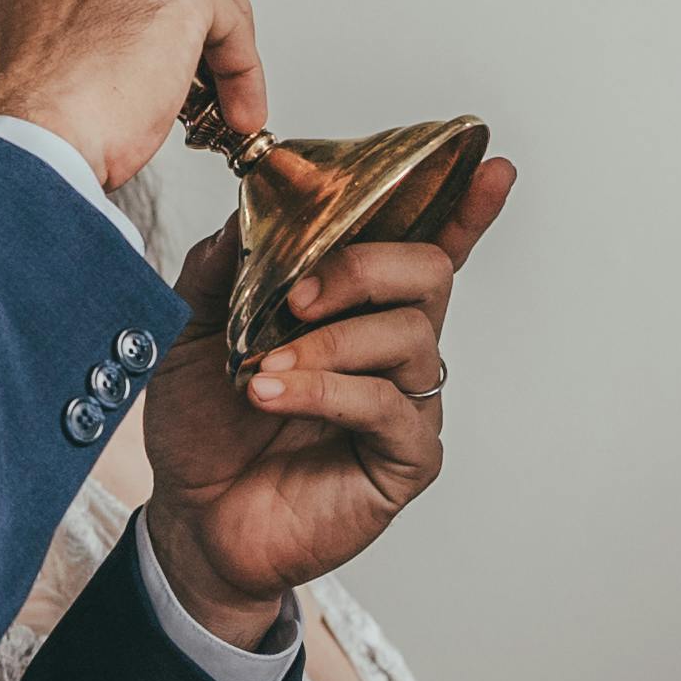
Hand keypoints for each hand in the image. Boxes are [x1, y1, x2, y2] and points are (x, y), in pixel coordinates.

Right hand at [0, 0, 268, 191]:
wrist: (22, 151)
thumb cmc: (12, 138)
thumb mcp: (8, 74)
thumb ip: (45, 47)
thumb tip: (92, 73)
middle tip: (195, 47)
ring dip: (222, 19)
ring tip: (231, 77)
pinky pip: (225, 17)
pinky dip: (242, 64)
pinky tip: (239, 106)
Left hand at [142, 156, 516, 647]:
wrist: (191, 514)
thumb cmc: (203, 422)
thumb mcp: (192, 327)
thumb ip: (222, 266)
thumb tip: (249, 213)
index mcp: (357, 306)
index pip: (425, 246)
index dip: (464, 207)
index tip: (490, 165)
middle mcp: (395, 348)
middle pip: (428, 272)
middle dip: (363, 266)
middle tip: (295, 296)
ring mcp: (406, 403)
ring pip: (408, 336)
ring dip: (327, 342)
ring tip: (257, 370)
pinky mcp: (404, 459)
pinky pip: (389, 405)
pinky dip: (327, 391)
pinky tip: (272, 396)